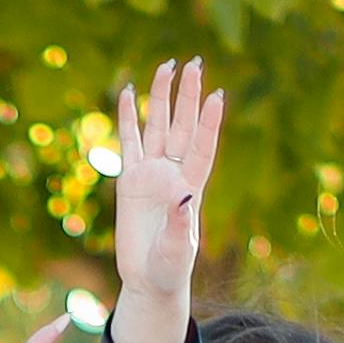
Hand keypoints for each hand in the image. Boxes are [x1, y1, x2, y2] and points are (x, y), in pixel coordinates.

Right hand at [103, 59, 220, 342]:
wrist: (149, 279)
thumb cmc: (170, 268)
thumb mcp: (178, 250)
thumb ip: (181, 225)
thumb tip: (184, 196)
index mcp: (192, 188)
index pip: (203, 147)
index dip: (209, 122)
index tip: (217, 95)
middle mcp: (174, 174)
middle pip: (183, 126)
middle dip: (188, 96)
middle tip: (194, 63)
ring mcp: (152, 174)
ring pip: (158, 126)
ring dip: (161, 97)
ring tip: (167, 66)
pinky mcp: (129, 180)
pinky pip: (128, 142)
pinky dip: (127, 117)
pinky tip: (126, 92)